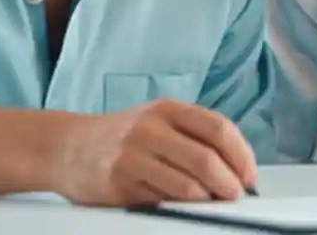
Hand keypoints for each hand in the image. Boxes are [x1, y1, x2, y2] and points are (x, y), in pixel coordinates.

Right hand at [51, 98, 256, 206]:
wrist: (67, 147)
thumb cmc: (122, 137)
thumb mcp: (158, 121)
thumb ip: (193, 137)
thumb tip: (237, 167)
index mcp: (168, 109)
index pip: (218, 128)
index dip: (241, 155)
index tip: (249, 175)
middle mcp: (150, 128)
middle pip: (205, 158)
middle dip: (229, 183)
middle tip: (235, 195)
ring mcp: (133, 155)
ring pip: (185, 184)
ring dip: (208, 199)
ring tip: (214, 203)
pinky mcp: (119, 183)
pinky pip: (160, 200)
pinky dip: (180, 207)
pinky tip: (185, 207)